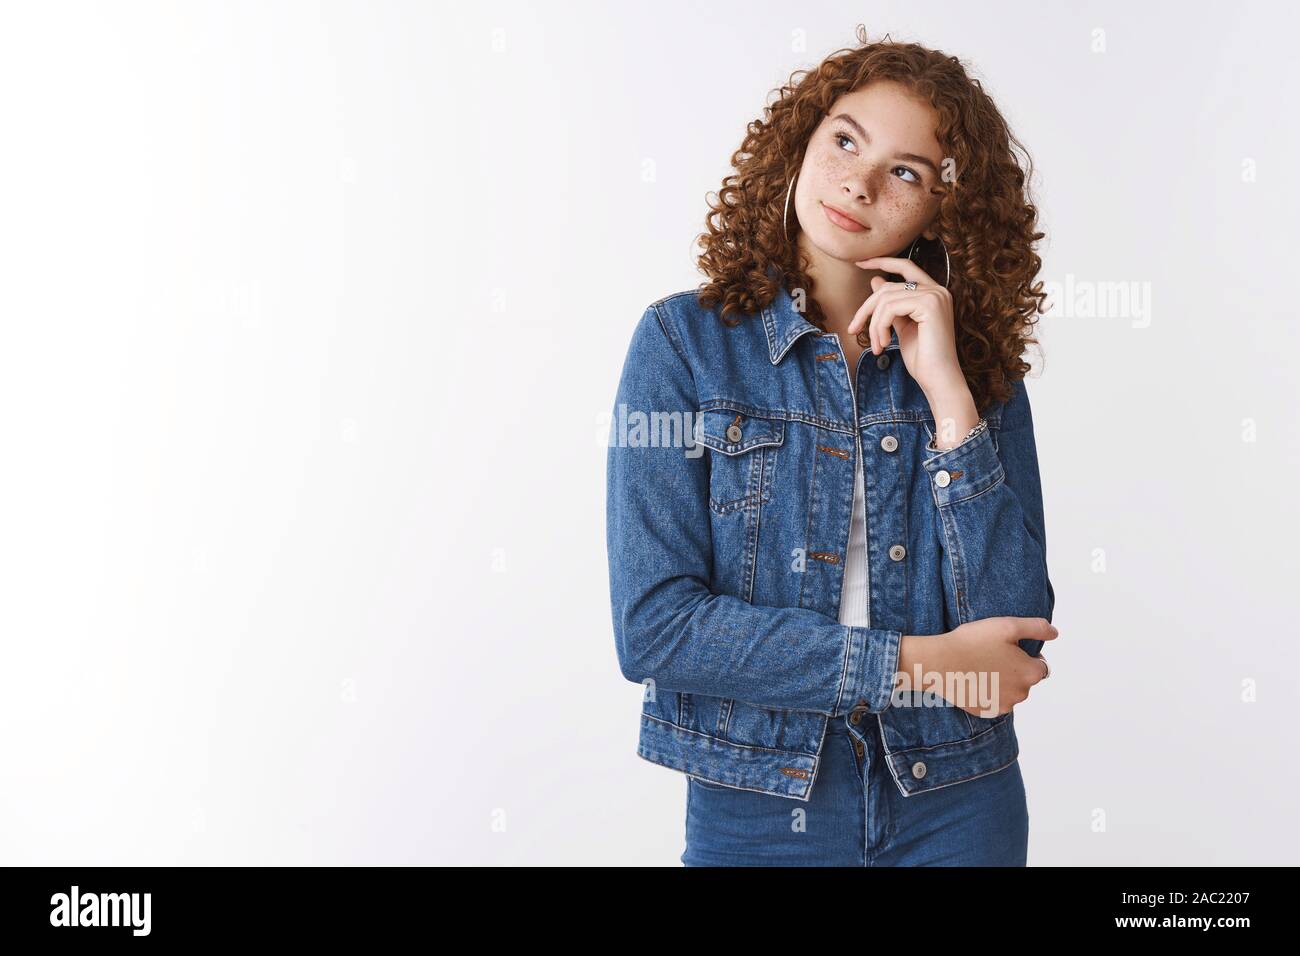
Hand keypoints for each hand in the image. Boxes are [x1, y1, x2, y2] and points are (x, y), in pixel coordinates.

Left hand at [848, 256, 962, 395]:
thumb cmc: (922, 358)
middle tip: (853, 329)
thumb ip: (891, 304)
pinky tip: (884, 344)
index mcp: (933, 293)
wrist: (938, 379)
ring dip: (873, 324)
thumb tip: (876, 281)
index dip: (882, 261)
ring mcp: (935, 295)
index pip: (905, 266)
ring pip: (885, 298)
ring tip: (876, 345)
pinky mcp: (930, 305)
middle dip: (866, 309)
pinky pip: (890, 308)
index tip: (859, 262)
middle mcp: (937, 290)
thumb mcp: (901, 326)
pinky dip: (880, 326)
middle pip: (887, 287)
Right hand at [902, 617, 1057, 718]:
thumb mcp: (1007, 626)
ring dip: (1002, 682)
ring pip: (1010, 692)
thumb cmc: (972, 642)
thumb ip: (1036, 627)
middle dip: (1014, 669)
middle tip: (991, 655)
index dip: (1025, 654)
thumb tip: (1055, 633)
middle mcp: (1022, 694)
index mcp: (1031, 673)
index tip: (1006, 647)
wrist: (939, 663)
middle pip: (1025, 680)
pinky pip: (994, 701)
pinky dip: (988, 692)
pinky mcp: (986, 712)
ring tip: (980, 666)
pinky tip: (974, 679)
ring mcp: (1004, 705)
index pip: (1040, 664)